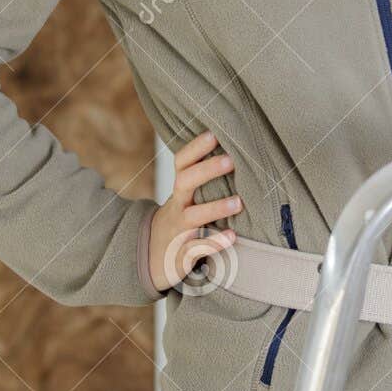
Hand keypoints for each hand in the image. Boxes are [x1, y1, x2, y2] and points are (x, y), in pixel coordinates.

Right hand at [148, 128, 244, 289]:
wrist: (153, 256)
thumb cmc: (181, 219)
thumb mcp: (185, 199)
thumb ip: (204, 180)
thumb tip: (235, 151)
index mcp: (180, 190)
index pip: (182, 163)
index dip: (195, 148)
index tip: (213, 134)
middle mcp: (177, 206)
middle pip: (185, 182)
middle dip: (206, 170)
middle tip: (230, 160)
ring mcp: (179, 229)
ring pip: (193, 215)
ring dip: (215, 207)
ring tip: (238, 202)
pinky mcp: (183, 253)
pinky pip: (197, 246)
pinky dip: (215, 242)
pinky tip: (232, 235)